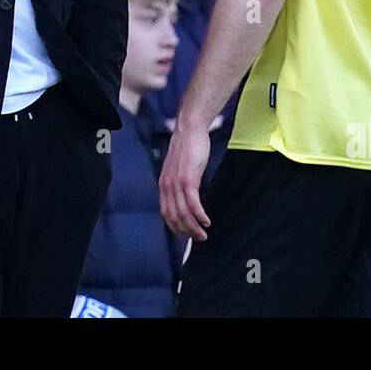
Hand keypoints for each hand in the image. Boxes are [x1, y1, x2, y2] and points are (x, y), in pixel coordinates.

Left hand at [159, 125, 210, 239]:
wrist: (189, 130)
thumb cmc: (187, 147)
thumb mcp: (179, 168)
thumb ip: (179, 182)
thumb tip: (186, 196)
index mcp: (163, 184)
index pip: (166, 213)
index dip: (175, 228)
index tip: (185, 236)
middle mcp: (167, 186)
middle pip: (174, 217)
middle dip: (186, 232)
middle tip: (198, 239)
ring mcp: (177, 184)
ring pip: (183, 214)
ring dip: (194, 228)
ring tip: (203, 235)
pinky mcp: (188, 180)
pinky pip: (193, 204)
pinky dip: (199, 216)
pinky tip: (206, 222)